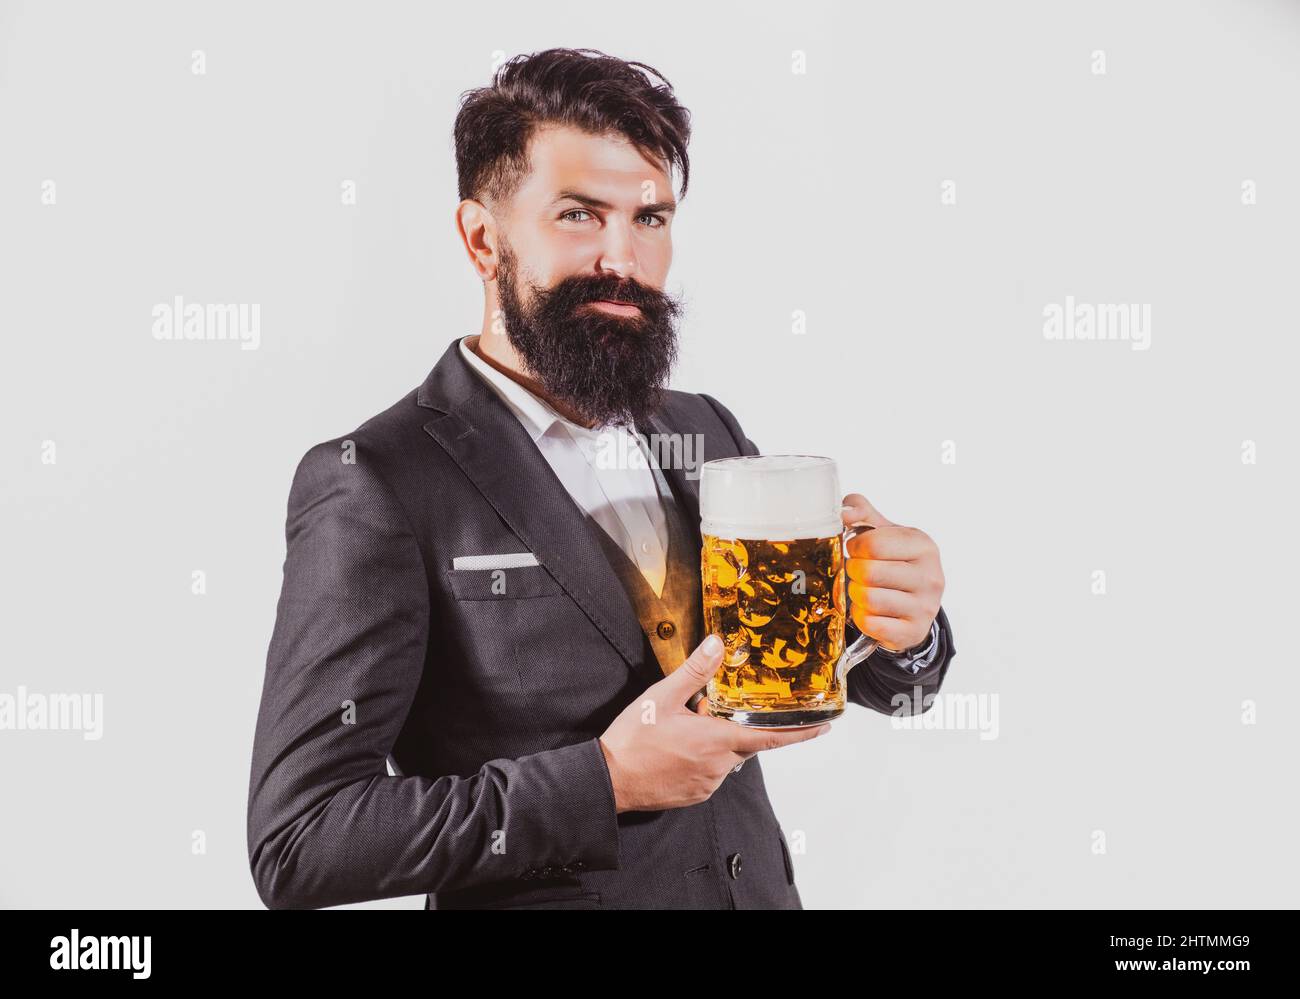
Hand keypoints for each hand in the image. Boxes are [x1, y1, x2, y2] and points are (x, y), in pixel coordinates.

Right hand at [599, 635, 830, 812]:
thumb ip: (694, 671)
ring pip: (725, 757)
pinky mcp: (695, 795)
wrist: (608, 780)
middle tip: (704, 710)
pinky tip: (676, 747)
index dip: (801, 733)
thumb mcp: (662, 696)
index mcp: (717, 740)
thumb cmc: (633, 740)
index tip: (824, 727)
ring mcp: (707, 784)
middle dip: (733, 725)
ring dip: (714, 741)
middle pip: (743, 742)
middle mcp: (719, 766)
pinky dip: (702, 756)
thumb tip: (717, 645)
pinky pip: (710, 771)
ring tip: (681, 728)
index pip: (771, 737)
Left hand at [841, 493, 944, 652]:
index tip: (855, 549)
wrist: (914, 605)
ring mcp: (925, 607)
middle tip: (857, 572)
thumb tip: (843, 512)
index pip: (874, 544)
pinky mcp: (913, 631)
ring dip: (856, 595)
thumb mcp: (883, 532)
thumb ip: (861, 512)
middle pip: (869, 573)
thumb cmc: (893, 562)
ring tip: (863, 589)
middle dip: (853, 572)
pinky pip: (870, 624)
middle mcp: (931, 576)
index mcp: (924, 545)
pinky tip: (869, 610)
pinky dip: (861, 617)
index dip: (855, 547)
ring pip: (868, 599)